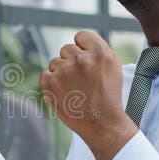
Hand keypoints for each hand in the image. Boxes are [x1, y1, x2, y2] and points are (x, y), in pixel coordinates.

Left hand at [39, 31, 136, 159]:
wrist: (101, 123)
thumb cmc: (108, 95)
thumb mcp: (113, 67)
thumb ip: (97, 50)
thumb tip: (79, 41)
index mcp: (100, 53)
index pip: (81, 36)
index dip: (83, 48)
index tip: (86, 60)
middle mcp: (81, 60)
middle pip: (67, 49)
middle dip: (72, 61)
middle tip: (81, 79)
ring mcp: (64, 72)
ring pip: (55, 62)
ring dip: (62, 72)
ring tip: (74, 88)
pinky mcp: (50, 84)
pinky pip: (45, 74)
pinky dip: (52, 83)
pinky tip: (64, 92)